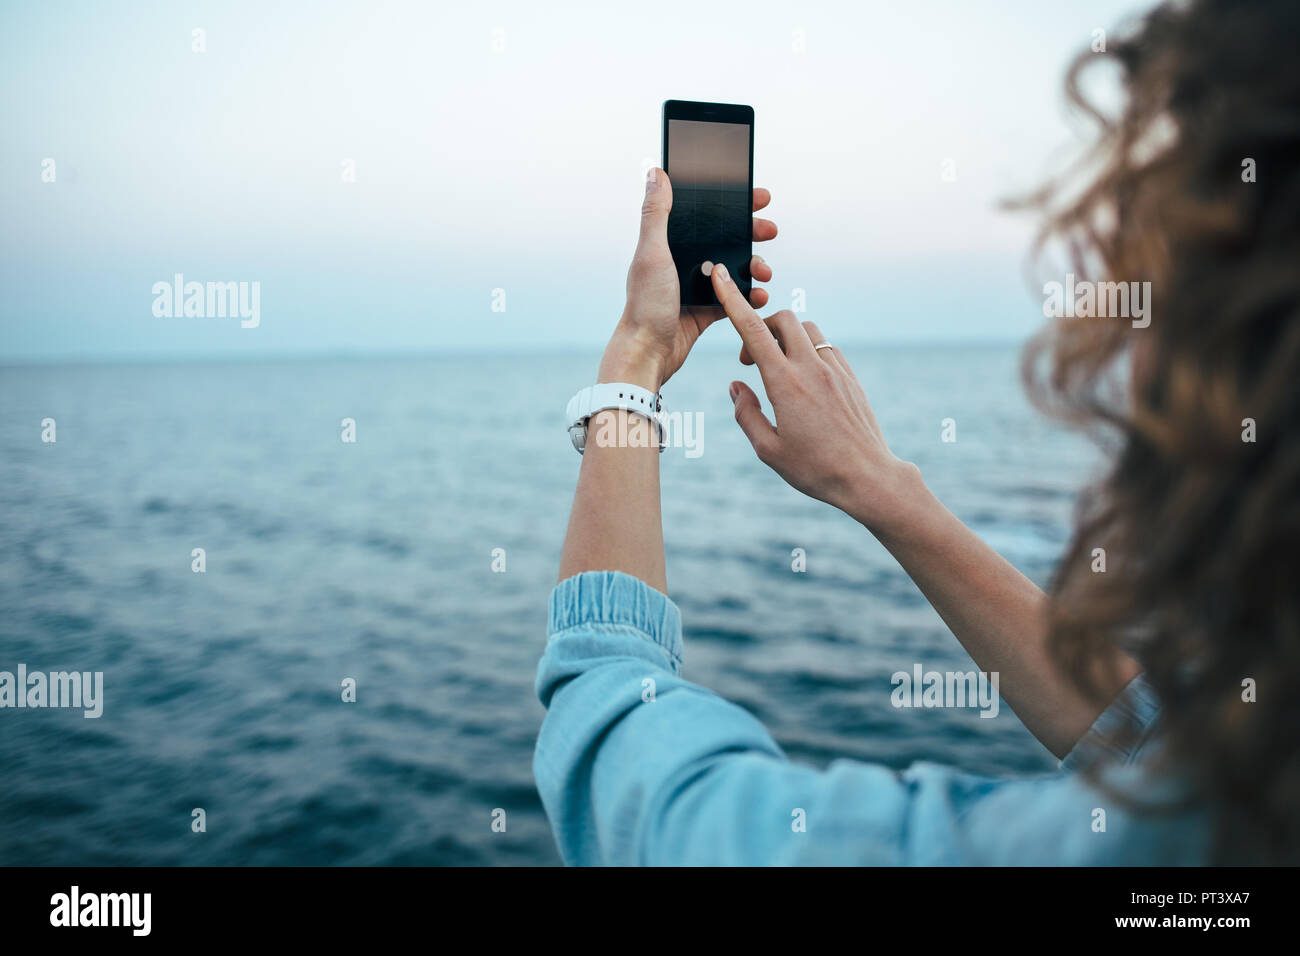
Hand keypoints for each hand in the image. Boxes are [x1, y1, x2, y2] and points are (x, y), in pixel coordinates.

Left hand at [598, 167, 777, 390]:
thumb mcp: (652, 253)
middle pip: (724, 239)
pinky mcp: (705, 311)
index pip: (705, 215)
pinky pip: (734, 299)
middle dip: (751, 234)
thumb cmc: (645, 304)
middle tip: (770, 230)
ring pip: (733, 269)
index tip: (758, 196)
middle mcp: (681, 262)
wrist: (648, 354)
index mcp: (668, 244)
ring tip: (765, 272)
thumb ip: (656, 214)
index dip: (732, 204)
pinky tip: (761, 297)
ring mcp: (695, 286)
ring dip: (754, 267)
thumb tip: (655, 171)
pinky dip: (749, 297)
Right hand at [709, 263, 921, 531]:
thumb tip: (736, 386)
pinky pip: (826, 347)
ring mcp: (835, 370)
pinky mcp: (850, 377)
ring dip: (786, 337)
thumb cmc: (815, 469)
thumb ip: (745, 413)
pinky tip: (803, 379)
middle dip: (761, 325)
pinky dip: (808, 350)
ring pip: (807, 329)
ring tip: (778, 369)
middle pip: (783, 318)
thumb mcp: (769, 449)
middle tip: (750, 359)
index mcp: (785, 384)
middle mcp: (811, 368)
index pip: (752, 330)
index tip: (721, 277)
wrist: (868, 478)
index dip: (733, 300)